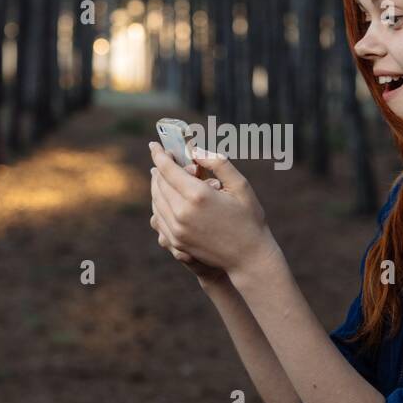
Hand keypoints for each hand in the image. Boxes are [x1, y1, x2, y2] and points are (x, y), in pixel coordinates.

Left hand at [148, 141, 274, 275]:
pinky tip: (165, 198)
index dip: (159, 154)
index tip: (154, 145)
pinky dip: (159, 204)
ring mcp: (176, 230)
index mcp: (198, 196)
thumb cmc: (249, 219)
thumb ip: (218, 163)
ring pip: (156, 201)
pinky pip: (158, 218)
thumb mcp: (240, 186)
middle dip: (159, 169)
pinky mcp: (175, 242)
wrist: (248, 258)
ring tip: (161, 176)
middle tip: (162, 159)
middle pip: (159, 184)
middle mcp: (182, 213)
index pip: (168, 169)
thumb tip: (196, 152)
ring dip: (157, 186)